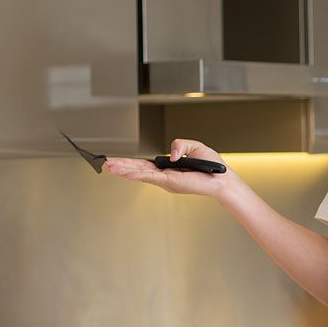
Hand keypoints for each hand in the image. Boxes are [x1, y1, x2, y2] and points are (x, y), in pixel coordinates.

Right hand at [102, 139, 235, 198]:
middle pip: (137, 170)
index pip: (143, 164)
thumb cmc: (211, 167)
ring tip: (109, 168)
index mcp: (167, 167)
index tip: (115, 161)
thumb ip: (179, 144)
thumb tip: (170, 154)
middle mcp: (164, 175)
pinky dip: (137, 174)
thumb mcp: (193, 147)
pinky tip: (125, 173)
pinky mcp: (170, 182)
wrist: (222, 179)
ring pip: (140, 174)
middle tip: (105, 165)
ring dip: (124, 170)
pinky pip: (151, 177)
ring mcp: (165, 180)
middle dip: (120, 167)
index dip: (128, 163)